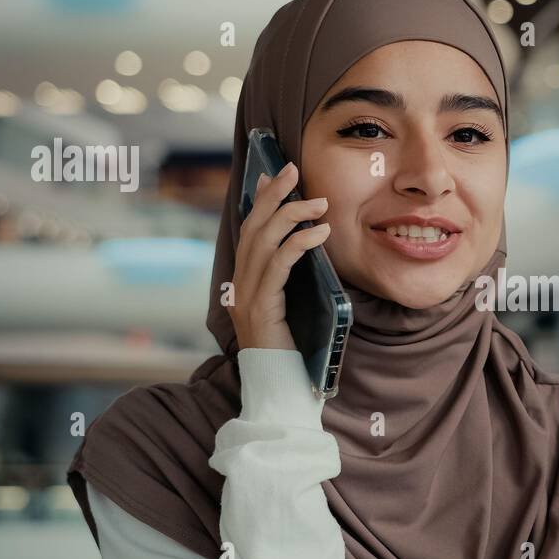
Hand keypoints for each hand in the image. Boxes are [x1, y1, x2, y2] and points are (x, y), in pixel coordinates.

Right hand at [228, 161, 330, 350]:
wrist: (279, 388)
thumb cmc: (292, 351)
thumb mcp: (291, 308)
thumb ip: (292, 281)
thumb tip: (309, 246)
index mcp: (243, 283)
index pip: (249, 231)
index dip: (260, 201)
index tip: (272, 175)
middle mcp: (239, 285)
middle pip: (252, 228)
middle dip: (273, 195)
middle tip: (291, 169)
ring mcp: (245, 296)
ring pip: (263, 241)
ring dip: (292, 215)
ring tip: (319, 201)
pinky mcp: (260, 307)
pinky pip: (279, 265)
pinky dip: (299, 243)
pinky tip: (320, 233)